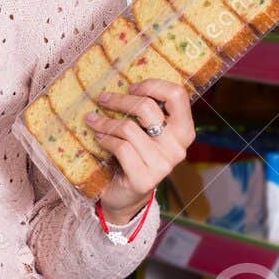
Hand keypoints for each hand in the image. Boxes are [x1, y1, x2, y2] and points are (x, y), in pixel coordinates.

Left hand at [87, 79, 194, 223]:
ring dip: (106, 122)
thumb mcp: (145, 133)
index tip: (131, 87)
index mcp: (184, 131)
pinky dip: (105, 140)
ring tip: (94, 121)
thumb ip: (145, 113)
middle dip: (120, 100)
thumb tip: (122, 82)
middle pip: (147, 108)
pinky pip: (121, 148)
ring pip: (129, 129)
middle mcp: (178, 148)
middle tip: (103, 98)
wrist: (125, 196)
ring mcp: (163, 165)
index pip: (177, 95)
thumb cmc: (134, 156)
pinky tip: (99, 138)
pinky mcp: (144, 179)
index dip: (152, 85)